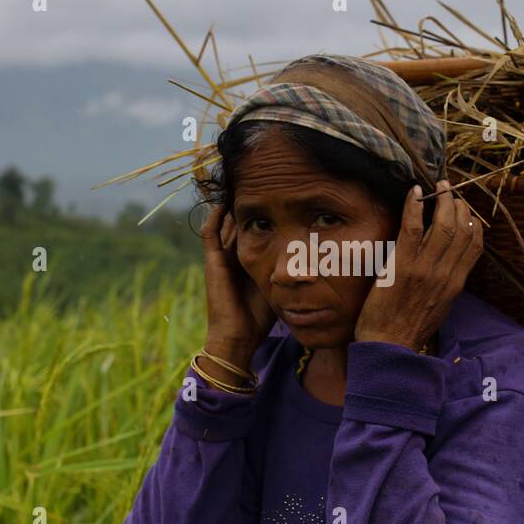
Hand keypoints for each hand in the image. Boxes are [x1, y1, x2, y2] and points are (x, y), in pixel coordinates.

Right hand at [199, 203, 275, 370]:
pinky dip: (215, 217)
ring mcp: (220, 257)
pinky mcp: (212, 261)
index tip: (278, 198)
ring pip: (224, 223)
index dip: (262, 214)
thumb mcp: (280, 286)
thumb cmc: (260, 317)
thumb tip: (313, 261)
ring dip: (232, 207)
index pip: (253, 230)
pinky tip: (225, 203)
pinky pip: (209, 232)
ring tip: (241, 188)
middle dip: (248, 206)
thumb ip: (289, 271)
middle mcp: (232, 255)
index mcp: (247, 260)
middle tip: (261, 187)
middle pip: (238, 222)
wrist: (238, 336)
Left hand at [354, 179, 483, 350]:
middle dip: (459, 204)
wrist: (389, 347)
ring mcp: (425, 269)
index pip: (475, 244)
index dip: (473, 221)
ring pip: (443, 225)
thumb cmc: (409, 329)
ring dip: (441, 201)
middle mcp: (446, 274)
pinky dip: (414, 207)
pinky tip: (414, 193)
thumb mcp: (439, 307)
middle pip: (462, 229)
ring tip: (438, 187)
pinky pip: (412, 228)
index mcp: (456, 284)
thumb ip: (446, 283)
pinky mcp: (403, 267)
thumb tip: (447, 263)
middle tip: (449, 190)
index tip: (465, 209)